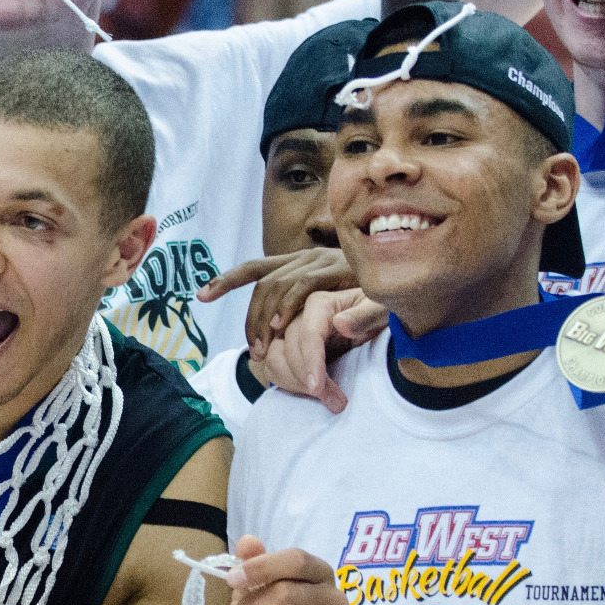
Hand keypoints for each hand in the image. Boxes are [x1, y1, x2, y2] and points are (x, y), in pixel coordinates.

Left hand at [199, 248, 355, 358]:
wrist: (403, 275)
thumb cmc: (364, 295)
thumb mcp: (330, 304)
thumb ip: (306, 314)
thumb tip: (278, 335)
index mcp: (297, 263)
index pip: (254, 268)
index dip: (226, 280)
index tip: (201, 295)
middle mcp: (303, 257)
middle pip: (262, 280)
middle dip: (250, 314)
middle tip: (251, 347)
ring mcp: (319, 260)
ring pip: (277, 284)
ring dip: (265, 316)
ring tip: (262, 345)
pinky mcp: (336, 269)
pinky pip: (303, 285)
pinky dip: (287, 305)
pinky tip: (280, 327)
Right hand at [259, 288, 387, 412]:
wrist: (372, 318)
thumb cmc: (378, 312)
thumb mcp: (381, 310)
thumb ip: (365, 316)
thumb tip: (340, 324)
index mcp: (320, 303)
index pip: (308, 334)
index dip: (311, 363)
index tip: (317, 389)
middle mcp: (299, 314)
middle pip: (289, 349)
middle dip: (308, 379)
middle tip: (336, 403)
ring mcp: (289, 330)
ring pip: (274, 358)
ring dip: (294, 383)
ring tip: (325, 399)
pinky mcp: (287, 346)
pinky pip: (273, 365)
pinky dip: (285, 382)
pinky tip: (308, 392)